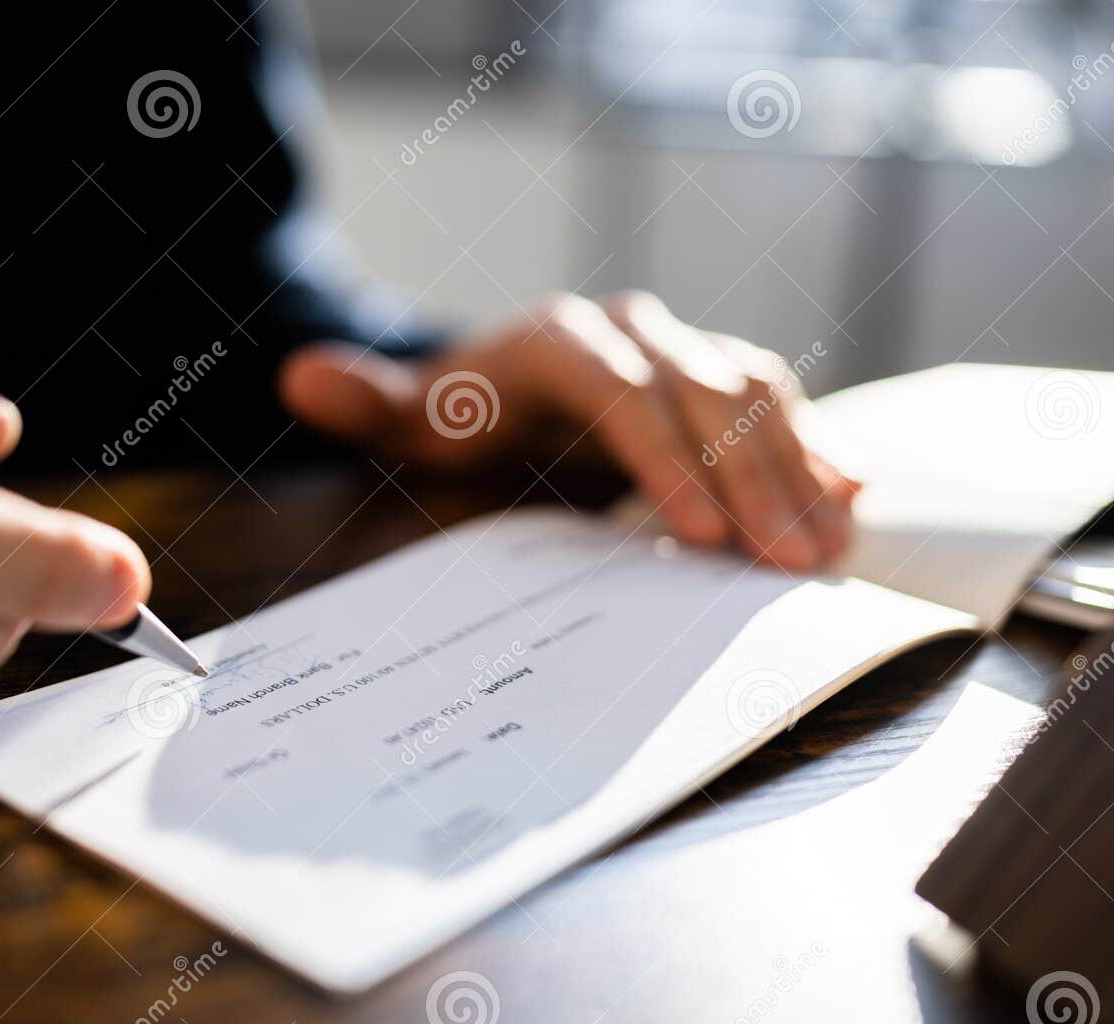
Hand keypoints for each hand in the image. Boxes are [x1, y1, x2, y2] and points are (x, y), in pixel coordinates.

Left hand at [280, 291, 857, 569]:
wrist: (506, 380)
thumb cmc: (457, 412)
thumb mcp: (412, 413)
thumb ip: (369, 402)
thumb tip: (298, 377)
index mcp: (559, 339)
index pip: (624, 391)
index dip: (665, 457)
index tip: (696, 535)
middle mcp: (634, 330)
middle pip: (705, 395)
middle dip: (752, 480)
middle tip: (788, 567)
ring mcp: (685, 347)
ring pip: (758, 393)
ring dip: (797, 470)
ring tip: (827, 551)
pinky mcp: (721, 373)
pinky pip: (781, 402)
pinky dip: (815, 449)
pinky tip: (851, 502)